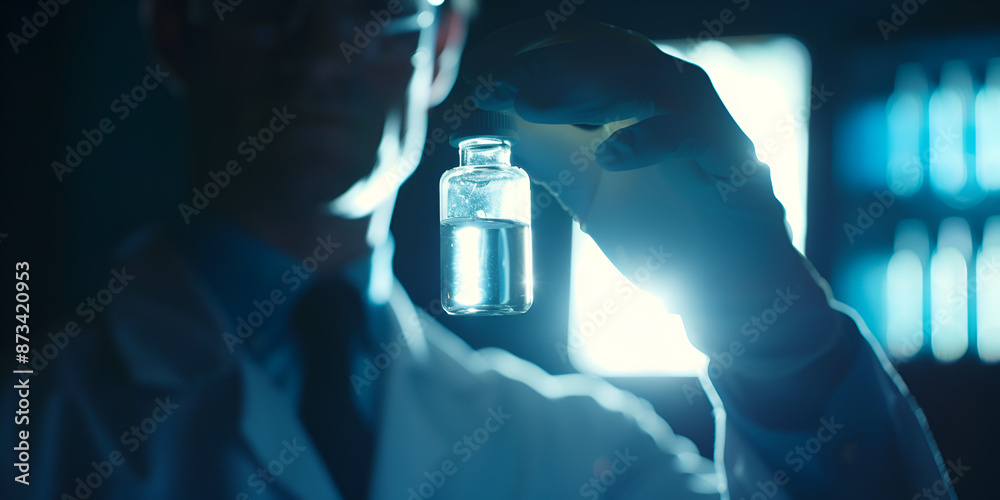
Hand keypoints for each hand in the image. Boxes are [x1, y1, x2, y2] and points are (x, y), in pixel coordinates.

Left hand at [464, 17, 810, 342]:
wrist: (721, 281)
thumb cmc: (660, 226)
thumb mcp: (585, 185)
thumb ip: (545, 151)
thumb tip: (490, 123)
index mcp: (632, 87)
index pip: (577, 43)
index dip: (525, 50)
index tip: (479, 73)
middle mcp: (667, 89)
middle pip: (603, 52)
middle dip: (541, 63)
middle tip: (492, 85)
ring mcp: (700, 117)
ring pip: (642, 80)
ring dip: (581, 87)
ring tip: (530, 104)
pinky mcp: (728, 154)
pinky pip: (689, 133)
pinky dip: (648, 139)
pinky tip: (608, 155)